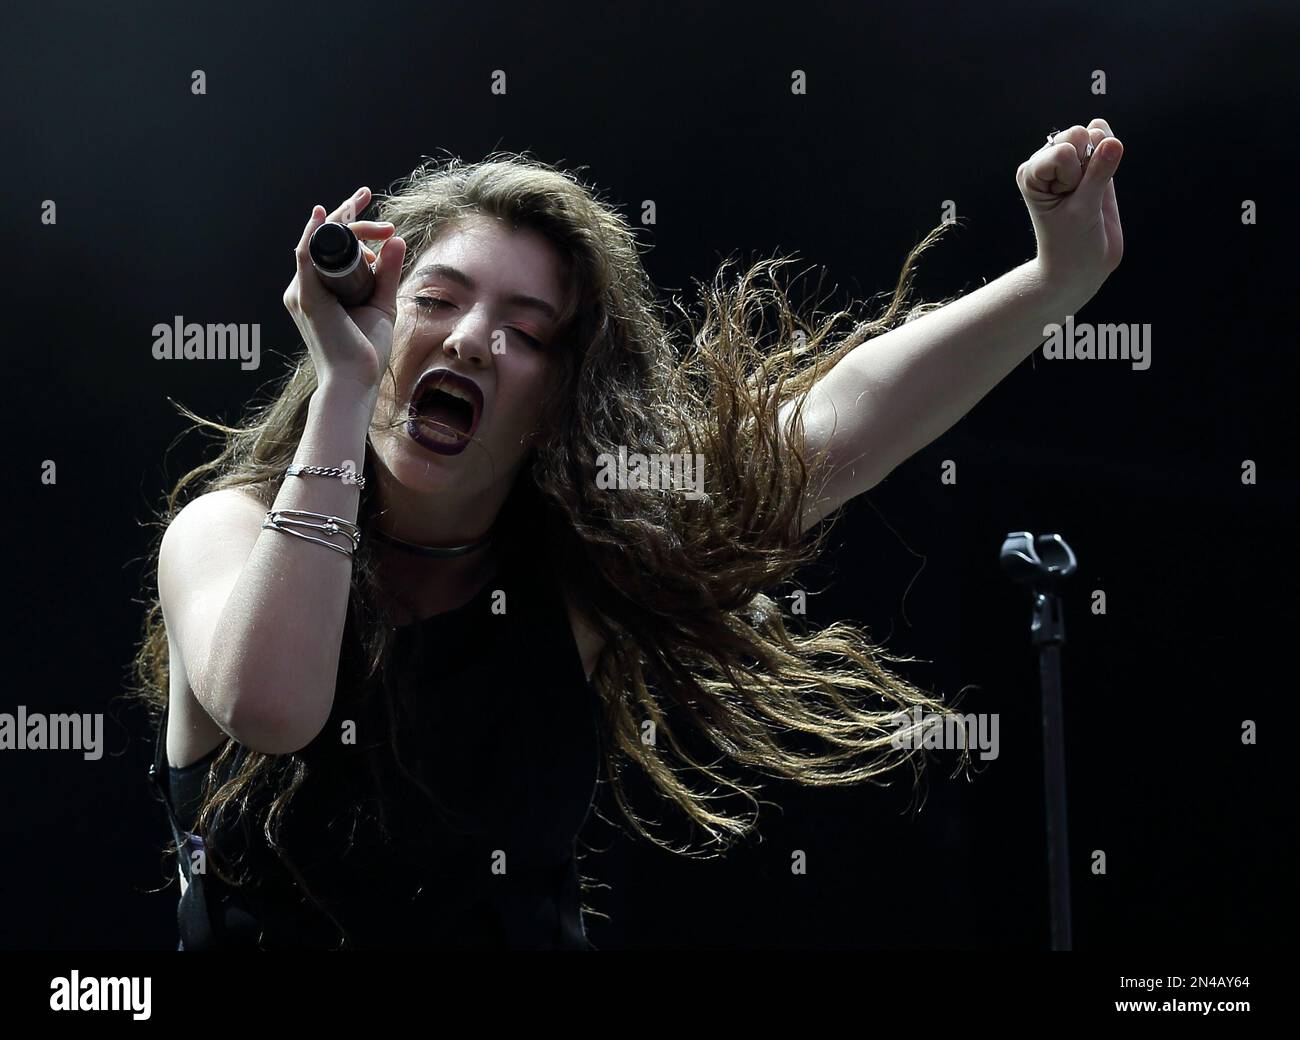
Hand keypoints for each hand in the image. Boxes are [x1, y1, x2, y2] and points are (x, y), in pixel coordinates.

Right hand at [282, 186, 407, 403]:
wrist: (355, 381)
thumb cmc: (365, 351)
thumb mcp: (382, 303)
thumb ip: (389, 273)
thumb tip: (398, 240)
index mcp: (320, 290)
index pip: (332, 248)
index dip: (352, 225)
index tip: (380, 220)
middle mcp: (305, 287)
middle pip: (324, 240)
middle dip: (349, 216)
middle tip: (370, 200)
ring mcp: (302, 290)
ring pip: (318, 242)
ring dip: (342, 221)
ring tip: (362, 203)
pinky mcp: (306, 296)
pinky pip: (306, 256)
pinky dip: (313, 233)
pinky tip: (324, 214)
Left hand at [1017, 118, 1124, 293]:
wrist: (1080, 265)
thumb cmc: (1071, 243)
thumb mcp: (1084, 211)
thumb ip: (1099, 174)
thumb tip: (1113, 142)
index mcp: (1031, 173)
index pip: (1063, 151)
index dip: (1075, 177)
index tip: (1069, 202)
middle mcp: (1046, 162)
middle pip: (1078, 133)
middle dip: (1088, 165)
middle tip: (1080, 196)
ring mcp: (1068, 160)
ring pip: (1095, 132)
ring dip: (1101, 162)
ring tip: (1090, 191)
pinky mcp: (1090, 162)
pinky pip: (1106, 137)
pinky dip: (1111, 154)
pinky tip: (1103, 178)